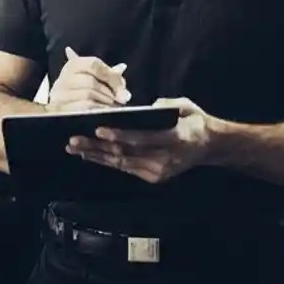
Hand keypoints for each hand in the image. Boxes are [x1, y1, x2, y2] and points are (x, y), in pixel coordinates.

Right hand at [46, 47, 130, 112]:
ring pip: (88, 95)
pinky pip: (83, 108)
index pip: (94, 64)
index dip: (111, 76)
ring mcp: (59, 94)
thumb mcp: (98, 80)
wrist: (61, 113)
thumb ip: (111, 75)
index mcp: (73, 65)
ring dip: (104, 103)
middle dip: (109, 93)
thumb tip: (122, 68)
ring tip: (110, 107)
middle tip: (118, 101)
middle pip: (92, 82)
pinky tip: (102, 113)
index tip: (122, 89)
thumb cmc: (84, 92)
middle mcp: (63, 78)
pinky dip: (97, 111)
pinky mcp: (59, 109)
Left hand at [67, 97, 213, 183]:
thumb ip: (167, 105)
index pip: (143, 139)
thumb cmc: (195, 121)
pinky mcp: (153, 178)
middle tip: (73, 140)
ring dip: (96, 156)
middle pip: (126, 154)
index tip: (99, 130)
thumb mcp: (186, 106)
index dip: (120, 136)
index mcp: (175, 139)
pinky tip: (91, 155)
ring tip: (74, 148)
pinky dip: (107, 161)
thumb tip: (145, 108)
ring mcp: (159, 172)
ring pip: (122, 164)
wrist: (210, 146)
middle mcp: (165, 160)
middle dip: (97, 147)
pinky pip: (126, 168)